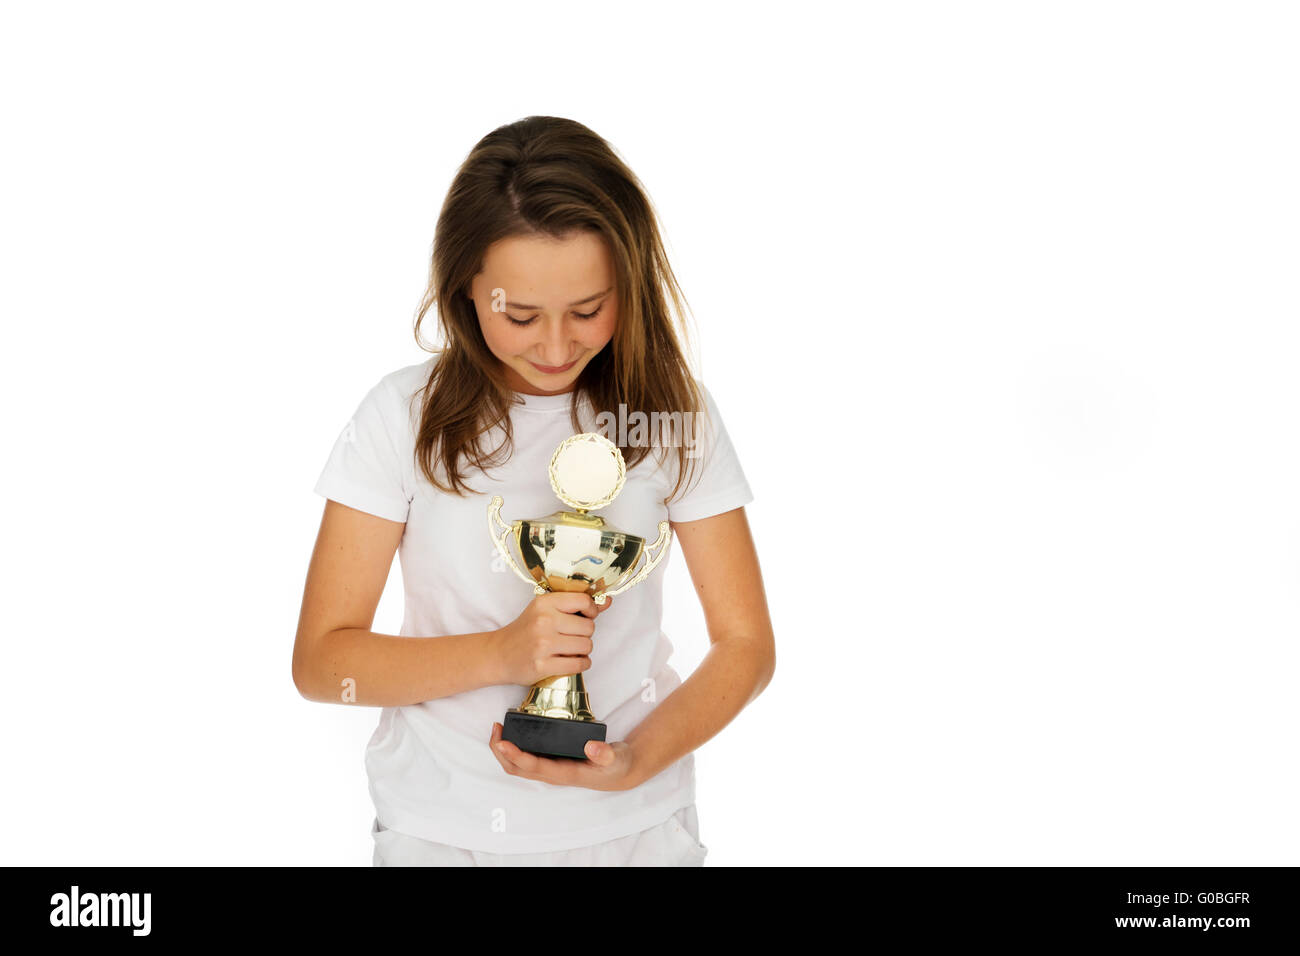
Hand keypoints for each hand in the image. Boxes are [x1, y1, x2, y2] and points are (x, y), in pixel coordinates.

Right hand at [489, 592, 613, 686]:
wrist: (498, 654)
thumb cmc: (525, 631)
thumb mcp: (545, 610)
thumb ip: (576, 605)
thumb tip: (607, 601)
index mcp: (544, 603)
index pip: (584, 601)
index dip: (591, 611)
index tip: (586, 616)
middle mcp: (543, 621)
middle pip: (589, 627)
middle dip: (585, 634)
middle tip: (572, 637)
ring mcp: (542, 644)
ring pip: (586, 646)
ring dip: (583, 651)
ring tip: (569, 650)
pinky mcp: (542, 666)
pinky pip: (579, 665)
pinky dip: (581, 664)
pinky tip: (570, 661)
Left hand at [489, 721, 639, 790]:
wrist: (618, 772)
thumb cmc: (614, 765)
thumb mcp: (615, 758)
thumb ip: (605, 753)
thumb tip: (591, 746)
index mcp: (565, 774)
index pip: (534, 766)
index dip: (516, 755)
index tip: (503, 742)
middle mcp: (552, 774)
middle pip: (517, 768)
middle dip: (501, 751)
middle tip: (496, 728)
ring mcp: (549, 770)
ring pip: (517, 765)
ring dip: (503, 750)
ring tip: (498, 728)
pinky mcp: (549, 763)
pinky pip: (524, 759)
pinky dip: (513, 747)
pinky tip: (512, 732)